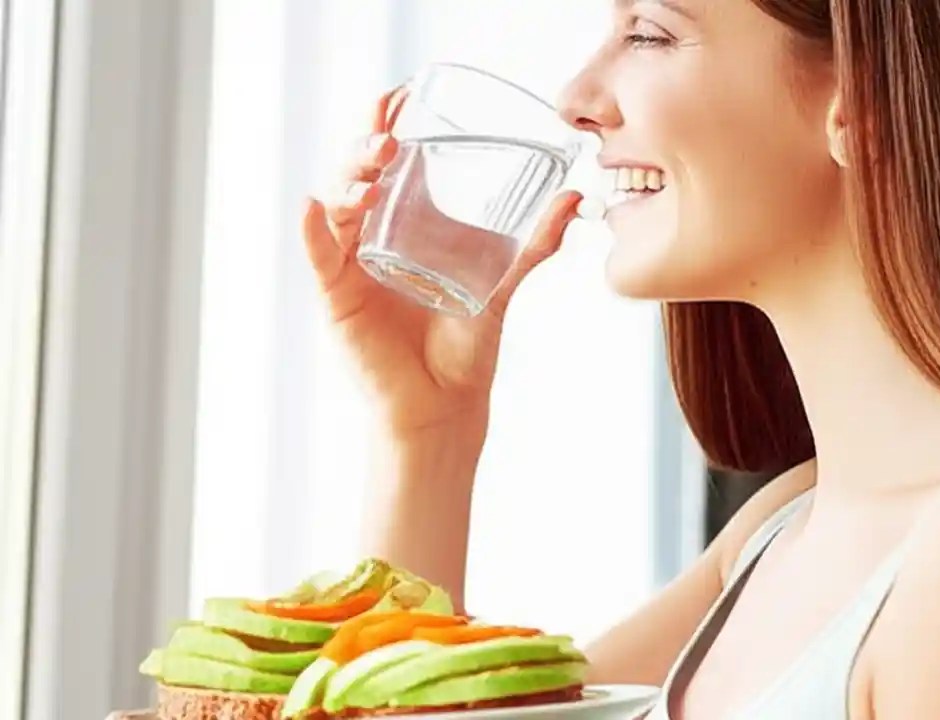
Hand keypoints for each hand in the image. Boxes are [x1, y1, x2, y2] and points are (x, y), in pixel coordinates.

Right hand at [301, 85, 582, 436]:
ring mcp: (352, 266)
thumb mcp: (502, 282)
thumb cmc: (466, 346)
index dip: (389, 126)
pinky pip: (317, 258)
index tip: (402, 96)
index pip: (391, 164)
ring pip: (339, 207)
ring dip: (351, 178)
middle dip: (369, 145)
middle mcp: (375, 238)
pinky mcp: (337, 298)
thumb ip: (535, 242)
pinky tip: (315, 206)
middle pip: (360, 176)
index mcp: (408, 227)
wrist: (447, 403)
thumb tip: (573, 197)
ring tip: (377, 163)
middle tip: (391, 131)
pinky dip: (311, 232)